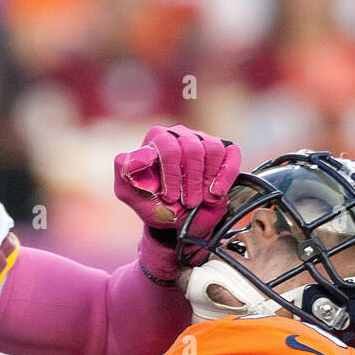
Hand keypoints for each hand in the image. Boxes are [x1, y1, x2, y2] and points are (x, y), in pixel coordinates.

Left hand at [114, 125, 241, 278]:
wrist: (176, 220)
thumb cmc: (152, 203)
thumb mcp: (129, 193)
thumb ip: (124, 172)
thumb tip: (141, 155)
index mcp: (156, 139)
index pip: (168, 147)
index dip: (172, 175)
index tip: (171, 198)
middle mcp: (180, 134)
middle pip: (192, 149)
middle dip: (191, 182)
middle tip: (188, 203)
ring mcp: (202, 139)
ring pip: (211, 150)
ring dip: (207, 181)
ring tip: (200, 200)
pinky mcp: (223, 150)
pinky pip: (230, 153)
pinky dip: (225, 176)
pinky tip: (216, 193)